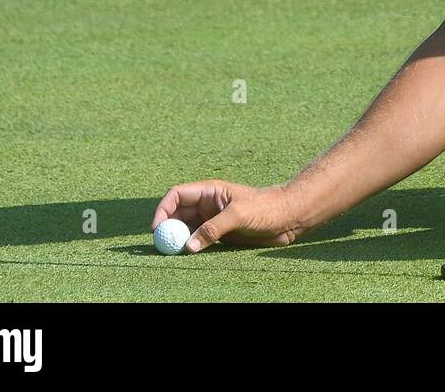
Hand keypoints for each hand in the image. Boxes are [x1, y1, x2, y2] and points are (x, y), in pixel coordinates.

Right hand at [151, 180, 300, 251]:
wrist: (287, 218)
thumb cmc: (266, 208)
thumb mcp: (239, 215)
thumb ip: (213, 229)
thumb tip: (188, 246)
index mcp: (210, 191)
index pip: (177, 195)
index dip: (163, 209)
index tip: (157, 228)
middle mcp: (207, 204)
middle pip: (177, 214)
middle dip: (167, 227)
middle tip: (161, 246)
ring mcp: (212, 219)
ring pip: (185, 228)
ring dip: (177, 238)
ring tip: (173, 252)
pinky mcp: (219, 234)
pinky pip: (197, 240)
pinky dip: (189, 246)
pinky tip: (188, 254)